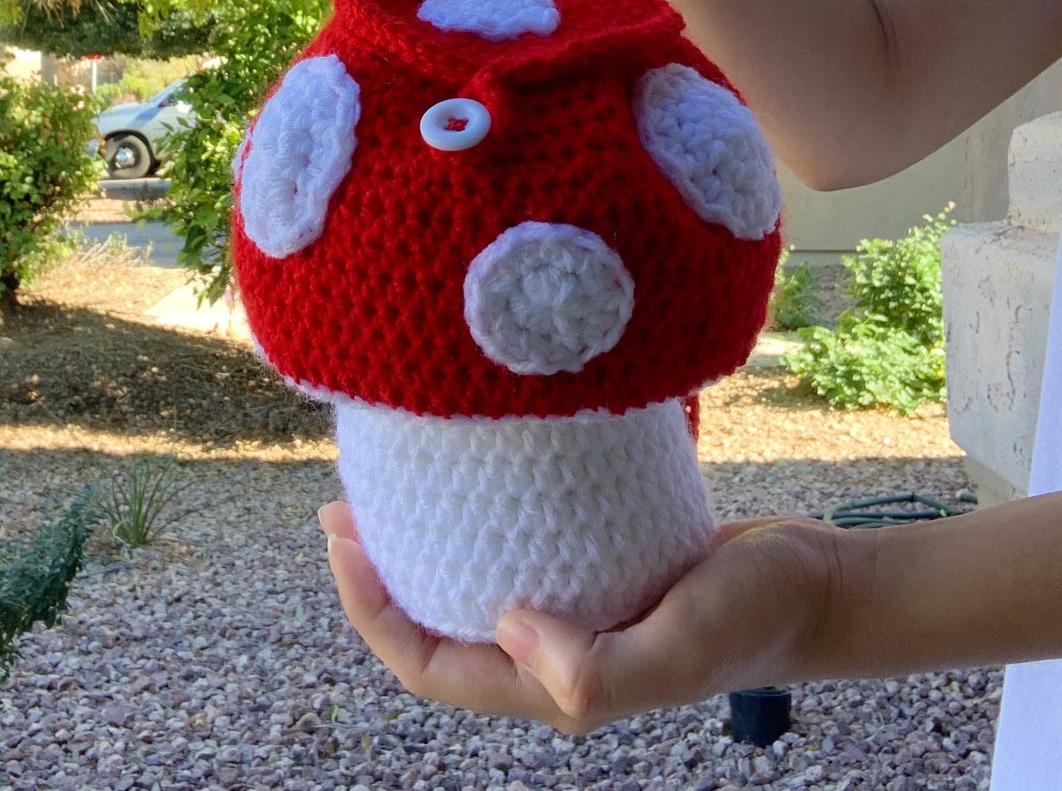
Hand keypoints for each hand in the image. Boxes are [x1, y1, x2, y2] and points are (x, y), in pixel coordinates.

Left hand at [318, 499, 850, 733]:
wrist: (814, 580)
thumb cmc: (753, 616)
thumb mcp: (684, 646)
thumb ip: (599, 669)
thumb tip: (508, 630)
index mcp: (553, 684)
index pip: (434, 665)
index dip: (376, 615)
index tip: (345, 541)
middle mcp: (552, 652)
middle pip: (438, 626)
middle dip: (381, 576)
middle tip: (346, 506)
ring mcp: (574, 610)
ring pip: (473, 585)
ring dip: (425, 546)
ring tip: (394, 486)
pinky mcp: (598, 569)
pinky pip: (518, 550)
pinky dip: (479, 522)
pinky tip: (475, 473)